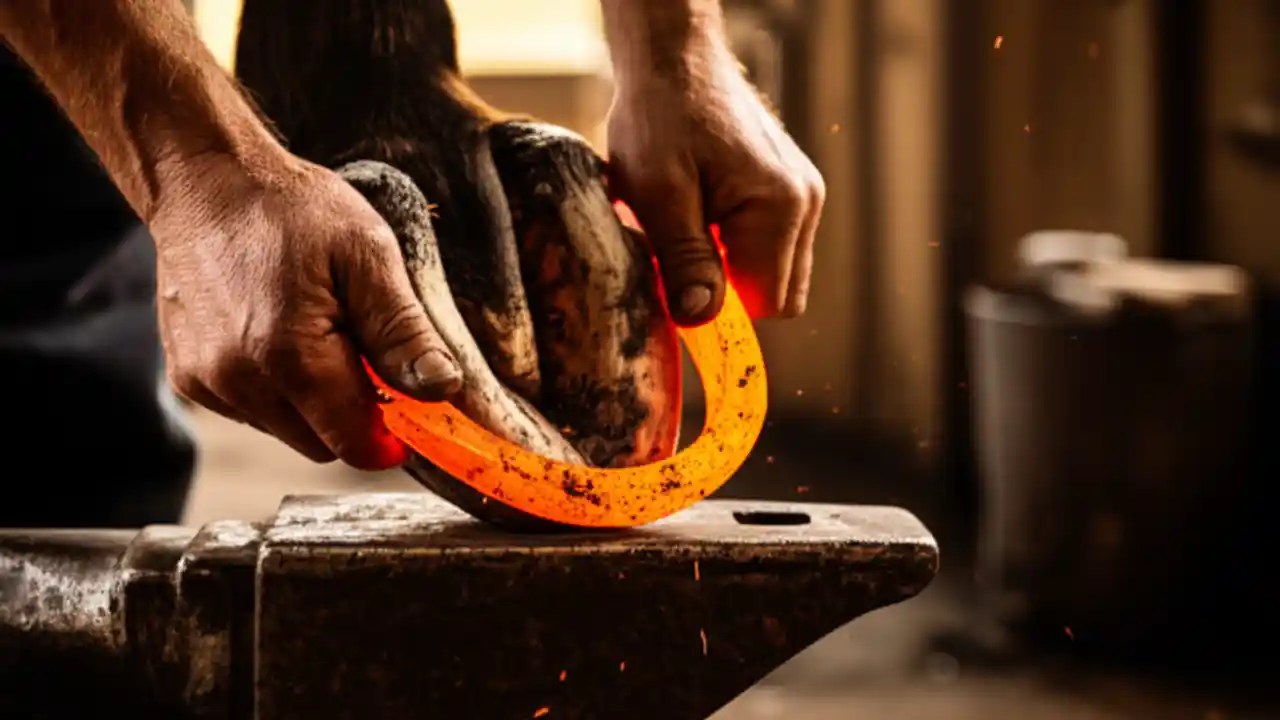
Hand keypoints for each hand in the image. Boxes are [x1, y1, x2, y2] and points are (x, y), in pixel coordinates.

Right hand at [153, 152, 462, 469]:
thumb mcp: (367, 255)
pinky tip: (278, 334)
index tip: (409, 404)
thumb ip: (404, 331)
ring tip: (317, 330)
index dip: (393, 433)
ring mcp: (207, 384)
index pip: (355, 444)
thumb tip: (442, 389)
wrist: (205, 182)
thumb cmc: (289, 210)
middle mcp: (239, 382)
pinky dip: (278, 389)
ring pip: (288, 431)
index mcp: (290, 357)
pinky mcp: (189, 379)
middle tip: (361, 347)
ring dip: (314, 401)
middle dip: (353, 411)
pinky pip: (253, 411)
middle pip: (322, 443)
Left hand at [606, 44, 825, 323]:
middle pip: (779, 296)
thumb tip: (700, 319)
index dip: (721, 312)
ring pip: (774, 273)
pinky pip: (769, 246)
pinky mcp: (791, 191)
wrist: (674, 59)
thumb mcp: (659, 194)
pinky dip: (734, 246)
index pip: (767, 305)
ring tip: (687, 227)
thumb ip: (685, 259)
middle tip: (678, 256)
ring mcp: (804, 197)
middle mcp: (805, 204)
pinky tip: (701, 212)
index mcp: (780, 208)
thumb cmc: (661, 117)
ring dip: (728, 268)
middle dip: (728, 292)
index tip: (677, 288)